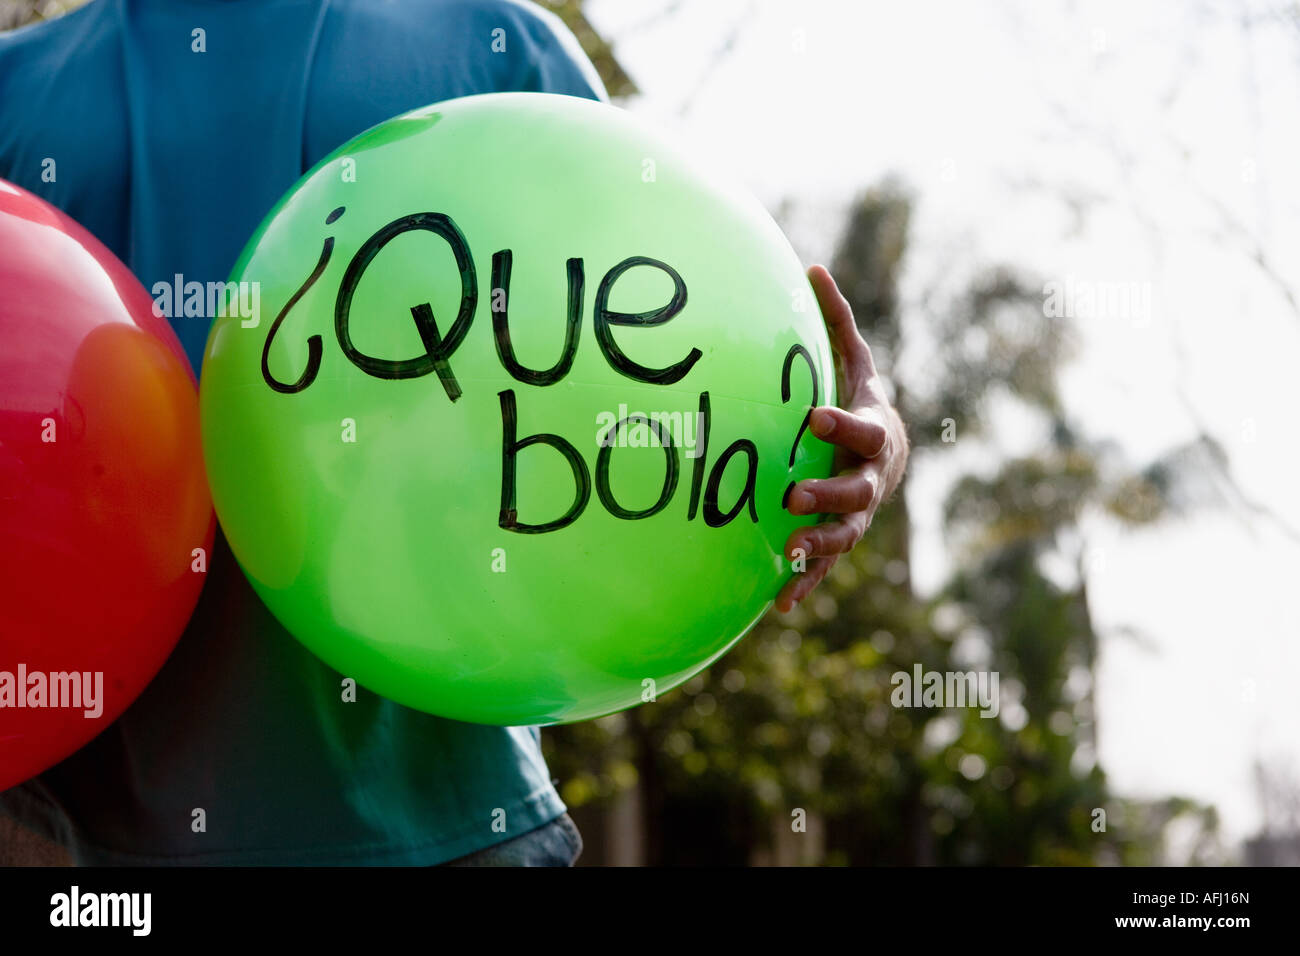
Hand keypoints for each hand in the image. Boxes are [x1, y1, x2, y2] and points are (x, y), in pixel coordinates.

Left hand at [775, 265, 909, 612]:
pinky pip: (825, 567)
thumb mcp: (855, 363)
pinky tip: (779, 604)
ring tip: (787, 553)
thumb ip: (836, 322)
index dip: (842, 424)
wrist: (890, 457)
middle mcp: (873, 481)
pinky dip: (805, 584)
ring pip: (843, 536)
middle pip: (857, 493)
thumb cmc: (863, 404)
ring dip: (817, 547)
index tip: (812, 415)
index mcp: (876, 436)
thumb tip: (811, 266)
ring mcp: (859, 516)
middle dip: (827, 495)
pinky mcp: (840, 541)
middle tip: (791, 496)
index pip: (864, 431)